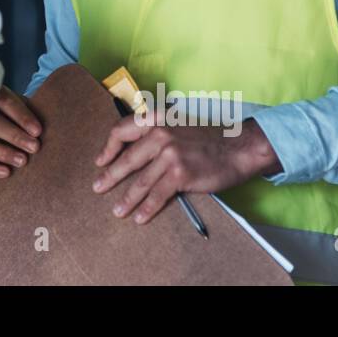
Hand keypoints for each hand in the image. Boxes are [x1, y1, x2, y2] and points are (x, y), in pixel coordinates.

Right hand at [0, 86, 42, 178]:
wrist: (0, 123)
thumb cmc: (15, 116)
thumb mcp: (23, 108)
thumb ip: (32, 113)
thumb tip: (51, 126)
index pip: (5, 102)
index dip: (22, 116)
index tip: (38, 131)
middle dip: (15, 136)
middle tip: (34, 147)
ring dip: (2, 152)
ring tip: (22, 161)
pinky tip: (6, 172)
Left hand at [91, 110, 280, 224]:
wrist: (239, 146)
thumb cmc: (210, 137)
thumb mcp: (179, 124)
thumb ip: (157, 134)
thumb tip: (136, 154)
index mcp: (156, 119)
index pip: (121, 130)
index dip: (108, 148)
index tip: (101, 160)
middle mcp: (159, 134)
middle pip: (127, 159)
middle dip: (110, 176)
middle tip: (98, 187)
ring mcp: (169, 154)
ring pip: (140, 181)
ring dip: (126, 199)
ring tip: (117, 210)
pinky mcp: (179, 174)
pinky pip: (157, 195)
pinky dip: (147, 208)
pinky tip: (140, 217)